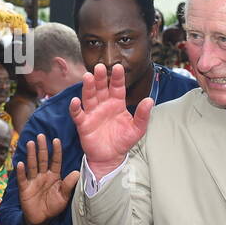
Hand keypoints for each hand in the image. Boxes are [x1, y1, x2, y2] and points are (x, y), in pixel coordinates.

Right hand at [15, 134, 80, 224]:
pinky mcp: (25, 188)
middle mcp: (43, 175)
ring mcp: (33, 181)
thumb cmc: (53, 206)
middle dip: (42, 148)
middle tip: (41, 135)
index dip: (56, 151)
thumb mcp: (64, 196)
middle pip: (42, 159)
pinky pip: (23, 178)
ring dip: (31, 155)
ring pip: (32, 165)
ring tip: (30, 143)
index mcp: (54, 176)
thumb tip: (77, 172)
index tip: (56, 140)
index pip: (55, 161)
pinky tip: (20, 163)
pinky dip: (21, 172)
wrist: (41, 219)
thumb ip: (68, 185)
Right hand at [69, 63, 152, 177]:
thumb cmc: (123, 141)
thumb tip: (150, 100)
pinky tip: (76, 101)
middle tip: (100, 67)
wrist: (111, 157)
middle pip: (101, 88)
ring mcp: (92, 113)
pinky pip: (78, 114)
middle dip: (100, 77)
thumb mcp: (137, 129)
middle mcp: (103, 104)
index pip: (117, 87)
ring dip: (88, 87)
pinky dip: (75, 108)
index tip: (118, 67)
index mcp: (117, 103)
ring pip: (89, 97)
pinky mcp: (83, 123)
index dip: (117, 77)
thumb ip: (143, 115)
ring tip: (88, 77)